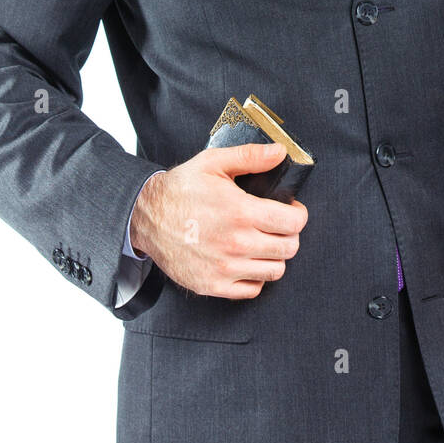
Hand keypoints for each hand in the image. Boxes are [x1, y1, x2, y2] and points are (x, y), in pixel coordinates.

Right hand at [129, 142, 307, 299]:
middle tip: (278, 225)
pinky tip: (247, 260)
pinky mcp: (212, 285)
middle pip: (289, 249)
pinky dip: (255, 277)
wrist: (145, 216)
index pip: (293, 223)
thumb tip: (279, 152)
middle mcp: (236, 244)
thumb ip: (250, 156)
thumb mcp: (213, 162)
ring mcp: (224, 269)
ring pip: (275, 271)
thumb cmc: (180, 189)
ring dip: (274, 256)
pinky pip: (252, 290)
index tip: (291, 210)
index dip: (298, 214)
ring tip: (263, 242)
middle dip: (289, 234)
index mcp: (240, 212)